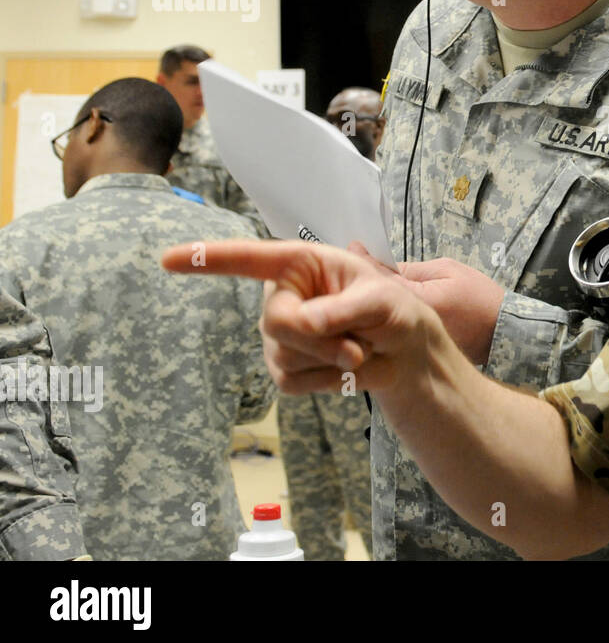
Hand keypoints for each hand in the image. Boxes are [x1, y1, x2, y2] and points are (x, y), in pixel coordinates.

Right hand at [161, 240, 443, 404]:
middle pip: (278, 322)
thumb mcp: (383, 300)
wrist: (406, 354)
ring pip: (286, 356)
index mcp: (302, 263)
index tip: (168, 260)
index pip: (250, 259)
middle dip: (322, 340)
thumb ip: (343, 309)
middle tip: (360, 346)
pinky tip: (346, 371)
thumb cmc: (395, 311)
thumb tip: (299, 325)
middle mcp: (281, 296)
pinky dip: (328, 382)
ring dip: (331, 361)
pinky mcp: (284, 370)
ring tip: (360, 350)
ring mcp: (278, 336)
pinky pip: (294, 383)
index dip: (209, 258)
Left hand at [348, 242, 505, 365]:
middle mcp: (408, 325)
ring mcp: (408, 341)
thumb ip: (411, 269)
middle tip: (353, 262)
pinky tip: (380, 305)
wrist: (503, 332)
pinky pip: (390, 329)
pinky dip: (383, 316)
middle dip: (362, 282)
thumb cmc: (481, 299)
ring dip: (369, 300)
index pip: (380, 279)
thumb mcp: (448, 271)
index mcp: (418, 301)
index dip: (364, 262)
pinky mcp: (412, 350)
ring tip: (361, 283)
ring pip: (379, 316)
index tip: (354, 248)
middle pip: (373, 301)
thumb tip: (379, 263)